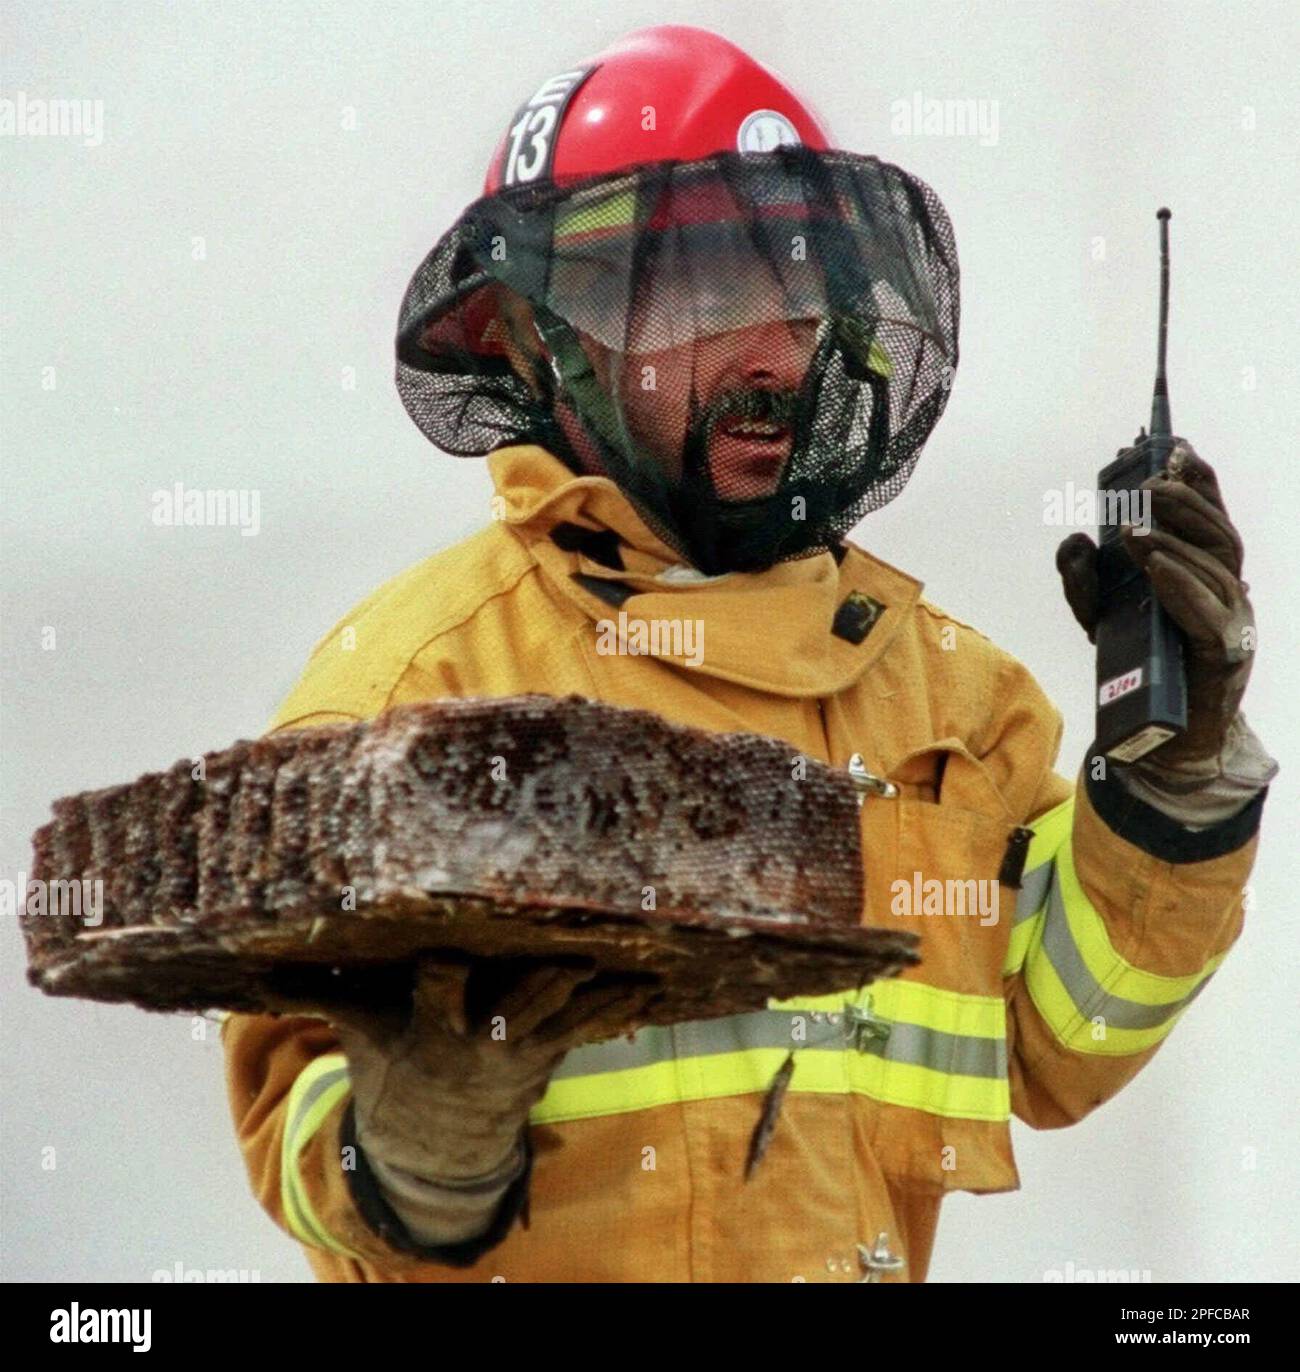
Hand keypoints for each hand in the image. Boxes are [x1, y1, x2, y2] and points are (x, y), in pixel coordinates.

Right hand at [329, 956, 654, 1180]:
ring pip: (563, 1012)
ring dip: (594, 988)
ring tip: (630, 956)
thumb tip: (256, 974)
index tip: (448, 952)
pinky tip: (650, 984)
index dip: (445, 977)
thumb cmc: (394, 1068)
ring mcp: (523, 1049)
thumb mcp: (360, 1034)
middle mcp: (483, 1041)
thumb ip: (321, 995)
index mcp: (433, 1030)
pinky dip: (619, 1006)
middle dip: (541, 976)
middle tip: (569, 942)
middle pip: (517, 1003)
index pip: (438, 996)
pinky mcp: (550, 1050)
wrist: (435, 1143)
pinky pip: (590, 1026)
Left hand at [1056, 440, 1255, 764]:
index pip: (1210, 516)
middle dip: (1188, 501)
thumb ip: (1083, 577)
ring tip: (1135, 528)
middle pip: (1222, 533)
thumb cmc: (1140, 663)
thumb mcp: (1099, 614)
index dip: (1199, 478)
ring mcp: (1233, 622)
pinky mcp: (1223, 655)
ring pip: (1217, 569)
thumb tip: (1074, 538)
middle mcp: (1229, 590)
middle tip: (1149, 484)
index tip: (1175, 445)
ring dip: (1175, 541)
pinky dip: (1180, 586)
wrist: (1160, 733)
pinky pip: (1208, 615)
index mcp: (1206, 571)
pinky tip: (1153, 568)